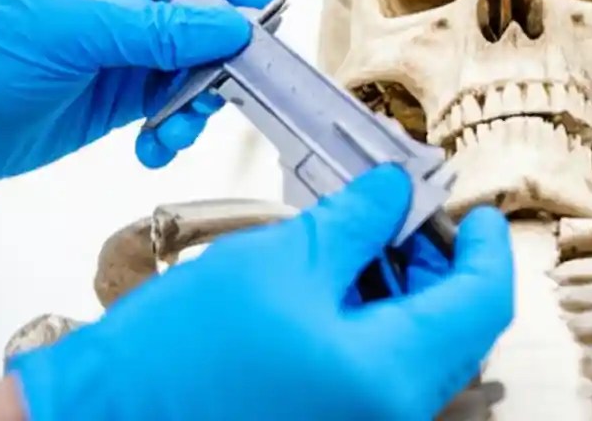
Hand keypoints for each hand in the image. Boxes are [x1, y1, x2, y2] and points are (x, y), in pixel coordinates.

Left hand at [0, 0, 274, 209]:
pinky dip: (173, 131)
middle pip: (210, 10)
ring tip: (179, 127)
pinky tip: (151, 148)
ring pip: (197, 66)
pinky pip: (171, 109)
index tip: (259, 11)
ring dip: (201, 100)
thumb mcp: (76, 28)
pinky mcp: (117, 99)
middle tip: (224, 85)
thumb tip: (235, 27)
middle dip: (225, 50)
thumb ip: (161, 28)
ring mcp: (125, 50)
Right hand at [7, 164, 514, 420]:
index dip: (486, 248)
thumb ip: (358, 221)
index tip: (476, 211)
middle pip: (455, 331)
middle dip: (439, 263)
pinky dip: (372, 323)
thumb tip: (398, 193)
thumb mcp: (282, 259)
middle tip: (405, 214)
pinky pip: (377, 373)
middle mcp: (386, 415)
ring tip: (362, 238)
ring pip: (417, 352)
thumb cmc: (177, 350)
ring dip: (404, 292)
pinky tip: (335, 283)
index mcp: (388, 376)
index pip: (482, 304)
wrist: (104, 413)